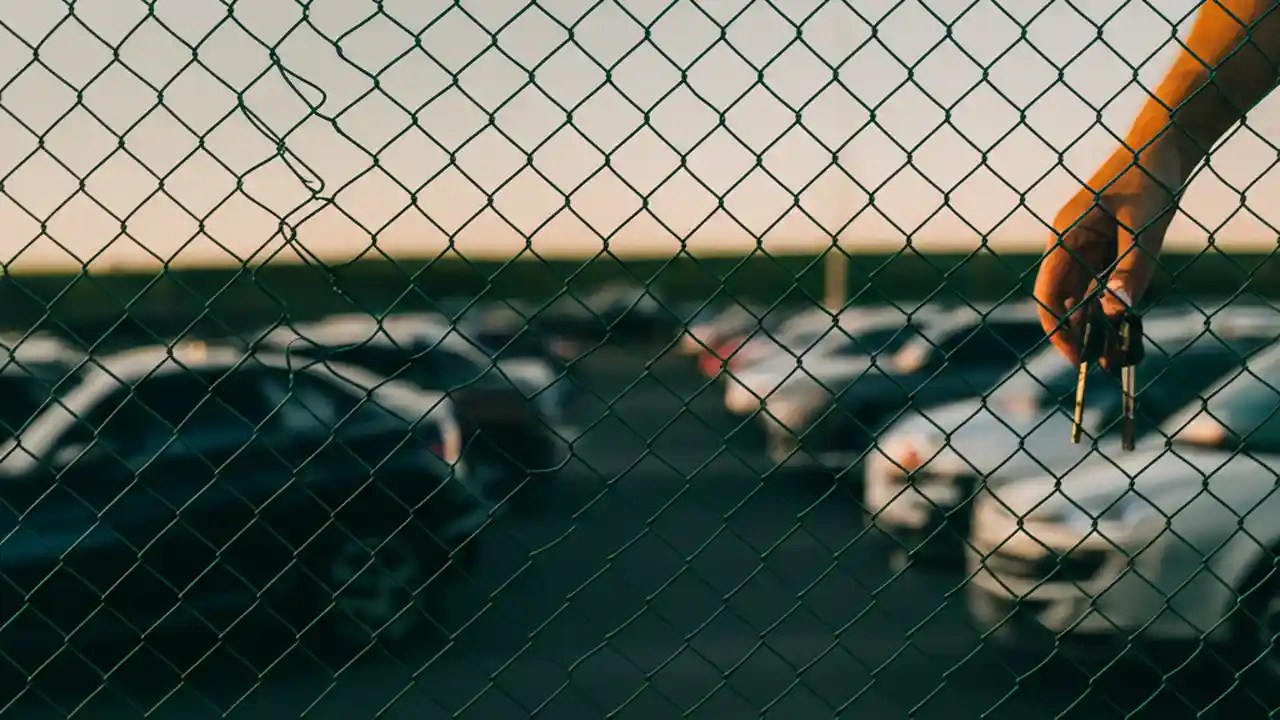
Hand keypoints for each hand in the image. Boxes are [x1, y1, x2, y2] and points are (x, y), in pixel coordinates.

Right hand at [1033, 145, 1182, 367]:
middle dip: (1079, 332)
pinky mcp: (1104, 246)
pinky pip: (1101, 283)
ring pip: (1083, 294)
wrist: (1165, 143)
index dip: (1058, 328)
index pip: (1048, 293)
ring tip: (1117, 351)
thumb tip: (1118, 312)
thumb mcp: (1145, 227)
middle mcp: (1068, 244)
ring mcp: (1085, 245)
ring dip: (1096, 321)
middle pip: (1063, 299)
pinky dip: (1111, 304)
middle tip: (1103, 362)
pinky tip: (1126, 321)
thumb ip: (1131, 269)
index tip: (1078, 356)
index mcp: (1064, 236)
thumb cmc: (1150, 177)